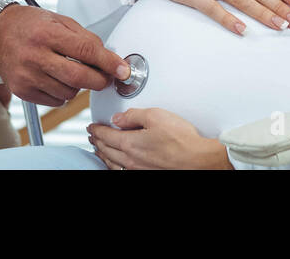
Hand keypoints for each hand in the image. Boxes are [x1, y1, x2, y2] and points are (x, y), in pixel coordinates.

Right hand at [0, 5, 131, 106]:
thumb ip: (85, 38)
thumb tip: (109, 59)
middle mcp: (35, 56)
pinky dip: (64, 94)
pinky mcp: (22, 90)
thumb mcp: (59, 20)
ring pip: (68, 93)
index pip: (86, 51)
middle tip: (106, 78)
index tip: (122, 70)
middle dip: (100, 81)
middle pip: (79, 78)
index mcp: (47, 33)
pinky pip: (55, 101)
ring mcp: (27, 75)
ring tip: (74, 72)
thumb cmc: (29, 24)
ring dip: (80, 87)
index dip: (108, 62)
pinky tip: (58, 79)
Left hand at [87, 108, 232, 168]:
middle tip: (92, 136)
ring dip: (102, 154)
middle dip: (97, 141)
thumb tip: (118, 118)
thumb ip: (133, 115)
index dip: (96, 129)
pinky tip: (116, 163)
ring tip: (99, 148)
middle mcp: (130, 160)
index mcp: (130, 143)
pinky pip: (122, 170)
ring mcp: (138, 170)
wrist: (198, 160)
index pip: (105, 135)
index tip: (91, 126)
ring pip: (112, 163)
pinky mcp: (146, 174)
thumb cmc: (181, 140)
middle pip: (106, 150)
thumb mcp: (155, 116)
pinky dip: (113, 165)